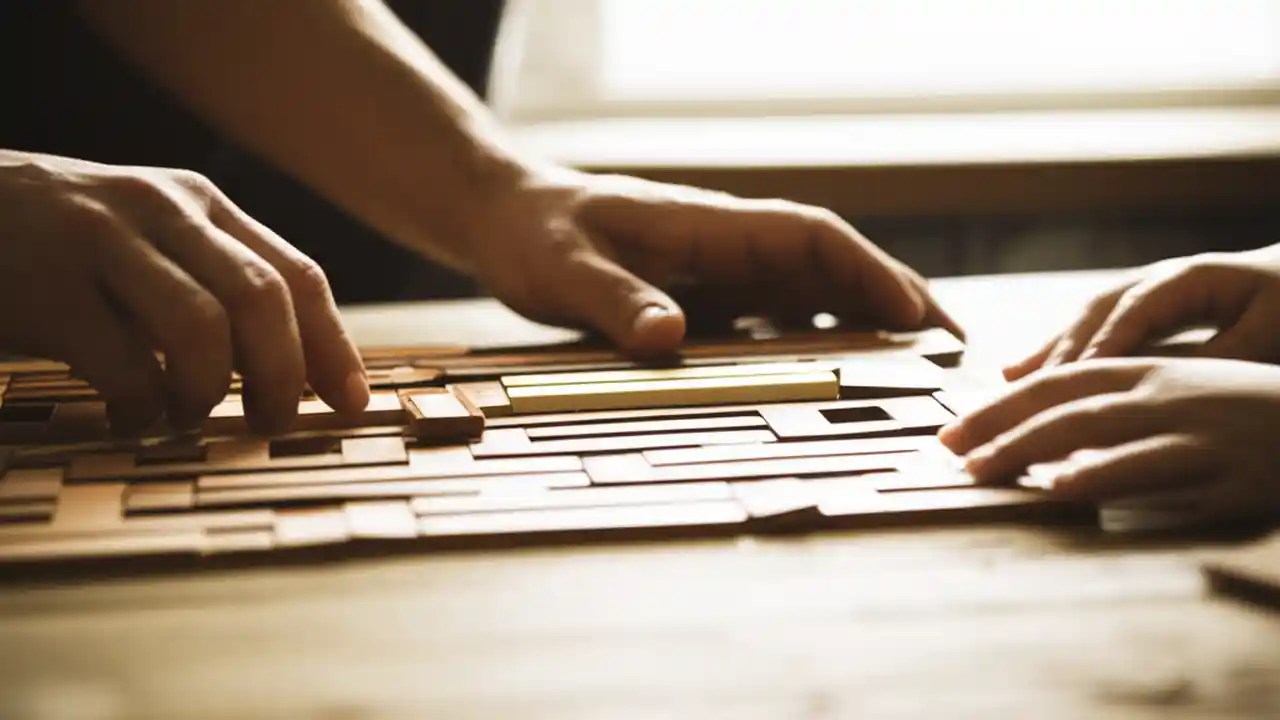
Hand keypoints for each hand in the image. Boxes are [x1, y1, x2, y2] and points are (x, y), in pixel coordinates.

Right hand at [0, 150, 367, 433]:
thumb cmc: (67, 245)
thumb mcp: (153, 239)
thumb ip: (218, 280)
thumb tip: (298, 365)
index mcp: (203, 203)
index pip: (297, 274)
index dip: (334, 346)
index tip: (353, 403)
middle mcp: (164, 209)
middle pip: (263, 299)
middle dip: (284, 376)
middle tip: (274, 425)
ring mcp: (102, 240)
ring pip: (202, 327)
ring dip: (209, 392)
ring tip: (188, 419)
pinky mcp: (47, 285)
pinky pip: (124, 362)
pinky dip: (141, 407)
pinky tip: (130, 421)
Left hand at [462, 168, 959, 354]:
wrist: (509, 219)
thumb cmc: (535, 236)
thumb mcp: (562, 270)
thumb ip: (614, 302)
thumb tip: (670, 339)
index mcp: (708, 226)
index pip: (810, 237)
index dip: (867, 271)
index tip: (913, 312)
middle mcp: (728, 243)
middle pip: (831, 263)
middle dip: (894, 297)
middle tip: (953, 346)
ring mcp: (723, 269)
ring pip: (814, 289)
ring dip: (865, 320)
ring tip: (917, 367)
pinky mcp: (709, 294)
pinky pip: (778, 313)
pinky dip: (818, 336)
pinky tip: (838, 373)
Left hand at [938, 357, 1279, 520]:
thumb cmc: (1252, 417)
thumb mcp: (1184, 397)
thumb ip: (1121, 409)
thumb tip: (1053, 445)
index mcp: (1150, 372)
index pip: (1058, 383)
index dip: (1001, 405)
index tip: (953, 431)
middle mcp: (1165, 391)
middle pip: (1063, 402)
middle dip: (998, 426)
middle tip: (946, 453)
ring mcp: (1196, 429)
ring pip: (1097, 431)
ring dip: (1030, 450)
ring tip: (981, 471)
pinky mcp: (1226, 470)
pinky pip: (1156, 472)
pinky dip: (1104, 476)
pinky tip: (1064, 489)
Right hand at [1005, 246, 1279, 380]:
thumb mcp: (1271, 330)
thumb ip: (1224, 353)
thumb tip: (1176, 382)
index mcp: (1188, 277)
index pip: (1134, 311)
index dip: (1101, 344)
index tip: (1072, 380)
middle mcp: (1154, 279)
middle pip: (1094, 314)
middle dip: (1057, 352)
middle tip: (1025, 391)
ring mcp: (1142, 293)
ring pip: (1084, 323)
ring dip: (1047, 353)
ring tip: (1008, 382)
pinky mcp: (1140, 314)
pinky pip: (1091, 333)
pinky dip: (1059, 355)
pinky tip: (1023, 374)